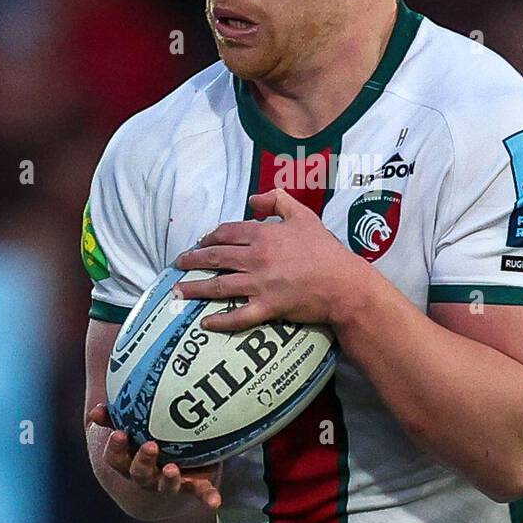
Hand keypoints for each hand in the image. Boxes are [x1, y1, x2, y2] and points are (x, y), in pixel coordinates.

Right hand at [86, 404, 222, 509]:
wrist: (171, 474)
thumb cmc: (144, 443)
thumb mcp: (130, 429)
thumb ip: (114, 417)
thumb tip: (96, 409)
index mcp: (129, 464)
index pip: (117, 458)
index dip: (116, 448)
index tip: (119, 433)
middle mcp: (147, 477)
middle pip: (140, 473)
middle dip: (143, 461)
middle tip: (150, 446)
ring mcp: (169, 484)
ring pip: (166, 485)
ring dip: (169, 479)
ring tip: (172, 469)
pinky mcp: (192, 486)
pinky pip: (200, 492)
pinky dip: (208, 497)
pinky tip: (215, 501)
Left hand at [172, 188, 369, 333]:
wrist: (344, 283)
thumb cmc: (325, 250)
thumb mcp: (304, 215)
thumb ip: (277, 201)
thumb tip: (252, 200)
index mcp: (264, 235)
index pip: (226, 233)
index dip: (209, 237)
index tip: (200, 242)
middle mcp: (257, 258)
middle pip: (216, 257)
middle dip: (193, 260)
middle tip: (178, 264)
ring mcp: (260, 284)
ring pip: (220, 286)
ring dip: (195, 288)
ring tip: (178, 291)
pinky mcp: (268, 307)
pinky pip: (239, 316)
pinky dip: (221, 321)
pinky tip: (205, 322)